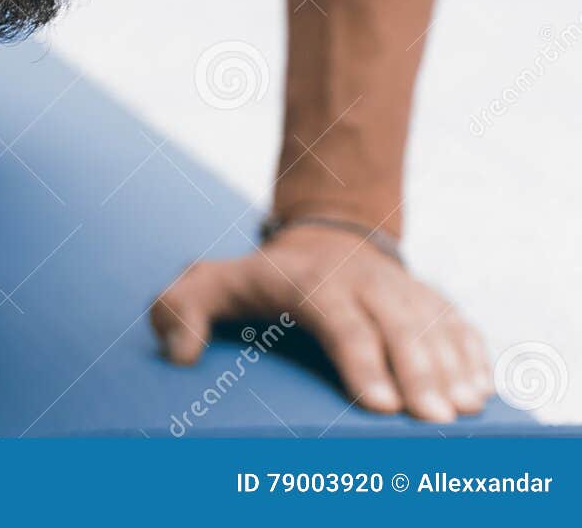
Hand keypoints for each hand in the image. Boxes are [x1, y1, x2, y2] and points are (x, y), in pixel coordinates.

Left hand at [149, 224, 491, 421]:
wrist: (318, 240)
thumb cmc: (255, 281)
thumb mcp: (204, 285)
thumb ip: (178, 310)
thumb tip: (179, 353)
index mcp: (307, 281)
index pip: (339, 319)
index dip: (361, 360)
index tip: (380, 404)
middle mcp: (360, 280)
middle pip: (396, 323)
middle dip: (417, 370)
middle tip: (433, 419)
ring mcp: (397, 287)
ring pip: (432, 322)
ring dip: (451, 365)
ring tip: (463, 409)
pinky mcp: (425, 298)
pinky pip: (455, 321)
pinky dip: (472, 351)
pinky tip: (481, 388)